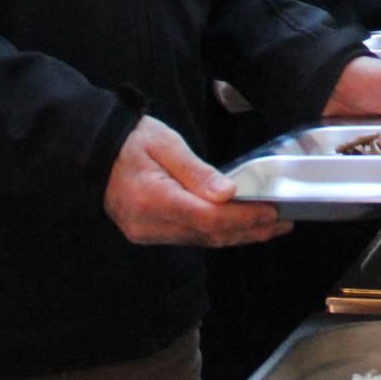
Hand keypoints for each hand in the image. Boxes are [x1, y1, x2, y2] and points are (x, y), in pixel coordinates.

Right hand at [102, 116, 289, 247]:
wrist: (97, 150)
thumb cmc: (132, 140)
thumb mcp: (166, 144)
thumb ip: (196, 171)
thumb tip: (228, 194)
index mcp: (151, 199)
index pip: (207, 217)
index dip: (242, 217)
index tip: (271, 211)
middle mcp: (149, 225)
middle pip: (208, 234)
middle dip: (248, 230)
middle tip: (283, 222)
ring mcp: (148, 233)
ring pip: (202, 240)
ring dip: (238, 235)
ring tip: (271, 227)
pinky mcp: (150, 233)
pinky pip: (190, 237)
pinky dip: (218, 232)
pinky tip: (240, 228)